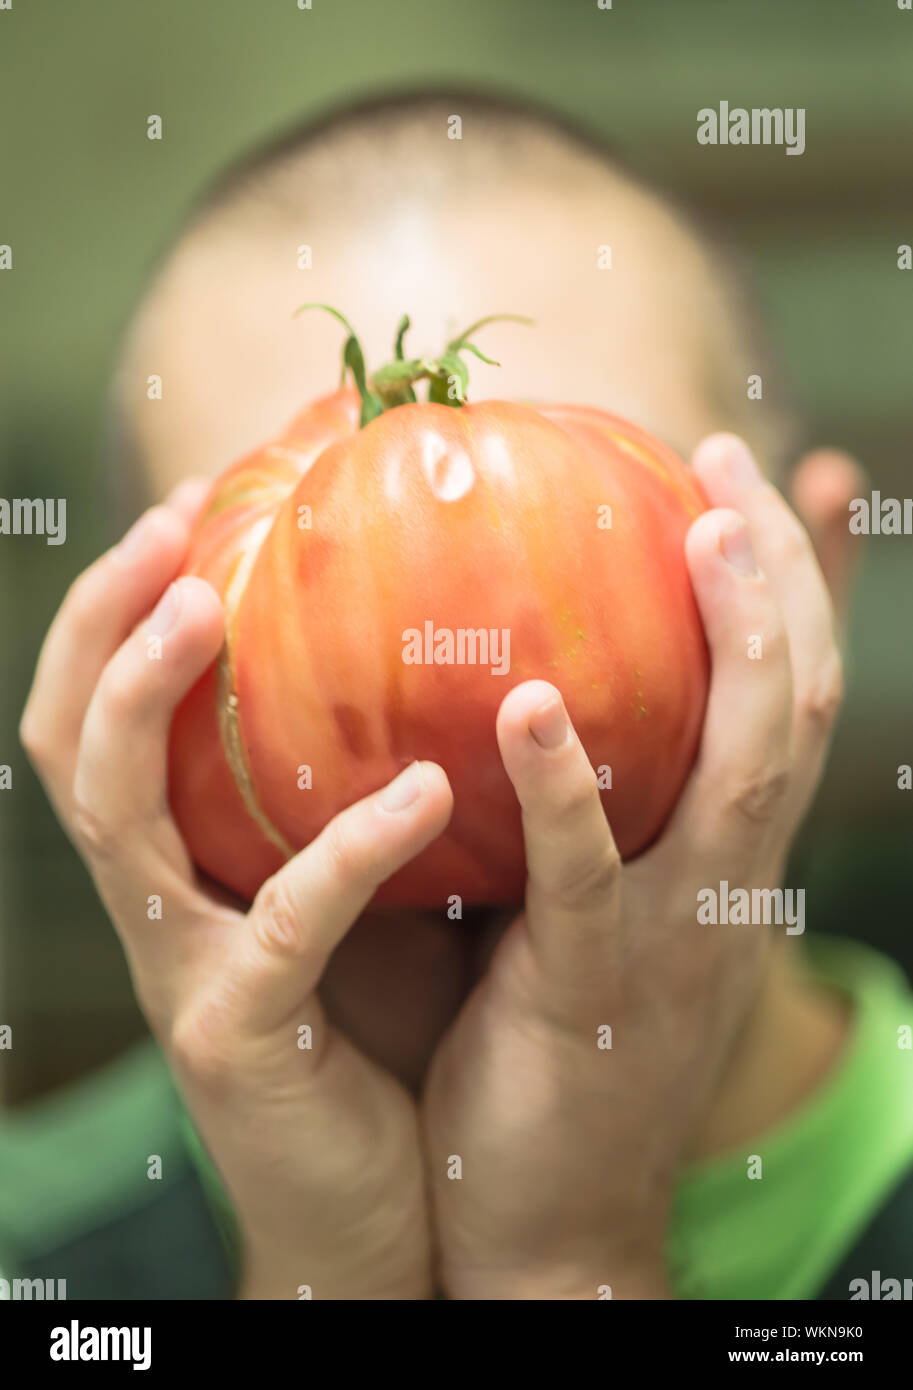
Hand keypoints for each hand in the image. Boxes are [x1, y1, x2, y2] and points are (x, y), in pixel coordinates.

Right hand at [20, 485, 453, 1299]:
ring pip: (114, 815)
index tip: (196, 501)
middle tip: (172, 523)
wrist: (379, 1205)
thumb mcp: (369, 885)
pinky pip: (281, 925)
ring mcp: (182, 972)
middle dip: (101, 620)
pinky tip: (428, 790)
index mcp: (186, 862)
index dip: (120, 606)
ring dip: (146, 698)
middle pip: (70, 741)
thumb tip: (451, 659)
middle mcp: (158, 905)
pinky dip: (346, 848)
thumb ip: (368, 786)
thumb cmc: (384, 1024)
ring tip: (207, 606)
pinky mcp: (241, 1040)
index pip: (108, 715)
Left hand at [422, 433, 844, 1299]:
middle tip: (730, 464)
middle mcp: (728, 884)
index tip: (750, 476)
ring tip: (705, 531)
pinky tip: (530, 703)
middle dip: (785, 578)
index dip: (796, 586)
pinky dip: (567, 785)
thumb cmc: (555, 1048)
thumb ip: (580, 808)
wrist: (552, 1224)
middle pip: (798, 707)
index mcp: (726, 859)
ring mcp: (674, 934)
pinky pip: (588, 871)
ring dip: (740, 646)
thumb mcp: (592, 911)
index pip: (792, 700)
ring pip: (744, 772)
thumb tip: (525, 696)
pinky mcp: (590, 986)